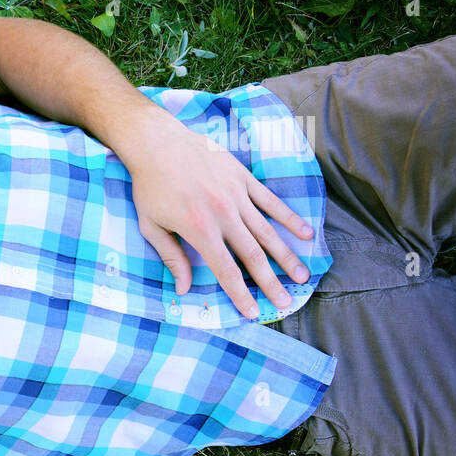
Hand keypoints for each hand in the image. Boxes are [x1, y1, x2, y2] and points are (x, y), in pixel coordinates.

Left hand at [118, 113, 314, 318]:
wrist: (157, 143)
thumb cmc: (149, 186)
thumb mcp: (151, 226)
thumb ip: (171, 257)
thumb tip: (182, 289)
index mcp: (199, 230)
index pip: (226, 269)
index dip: (240, 293)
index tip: (253, 311)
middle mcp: (223, 214)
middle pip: (253, 255)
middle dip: (271, 282)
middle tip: (287, 302)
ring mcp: (236, 195)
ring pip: (268, 231)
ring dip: (287, 256)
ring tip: (302, 276)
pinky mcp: (243, 178)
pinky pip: (271, 201)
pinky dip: (289, 218)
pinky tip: (306, 234)